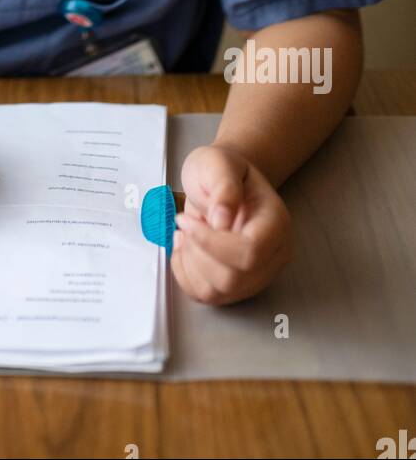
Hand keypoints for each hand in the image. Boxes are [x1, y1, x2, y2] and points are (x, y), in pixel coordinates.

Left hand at [171, 143, 291, 304]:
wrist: (223, 181)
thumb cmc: (221, 170)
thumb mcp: (219, 163)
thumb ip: (224, 186)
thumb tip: (221, 220)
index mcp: (275, 223)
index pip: (250, 252)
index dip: (212, 243)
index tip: (184, 220)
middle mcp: (273, 255)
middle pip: (234, 278)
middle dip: (198, 253)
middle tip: (184, 224)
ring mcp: (255, 274)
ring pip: (218, 292)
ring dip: (190, 264)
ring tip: (184, 234)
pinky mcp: (235, 286)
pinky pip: (205, 296)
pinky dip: (185, 275)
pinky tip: (184, 249)